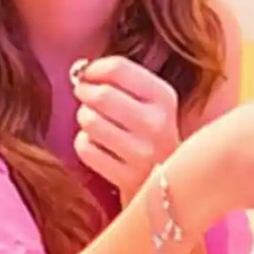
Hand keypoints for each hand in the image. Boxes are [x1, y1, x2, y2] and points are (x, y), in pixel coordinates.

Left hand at [71, 55, 179, 201]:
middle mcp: (157, 122)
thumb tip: (80, 71)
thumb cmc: (151, 134)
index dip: (93, 69)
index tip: (87, 75)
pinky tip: (99, 147)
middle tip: (83, 95)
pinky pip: (86, 148)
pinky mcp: (126, 177)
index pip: (118, 68)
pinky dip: (85, 145)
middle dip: (84, 92)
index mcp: (164, 96)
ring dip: (85, 119)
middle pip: (101, 94)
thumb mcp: (152, 102)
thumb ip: (122, 80)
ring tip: (95, 123)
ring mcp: (143, 152)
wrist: (172, 184)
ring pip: (90, 120)